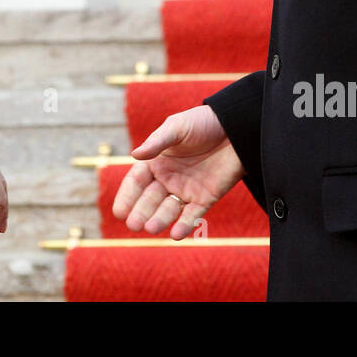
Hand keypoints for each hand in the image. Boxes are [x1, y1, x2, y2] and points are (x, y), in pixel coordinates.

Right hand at [112, 104, 244, 239]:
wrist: (236, 127)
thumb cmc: (203, 122)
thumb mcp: (177, 128)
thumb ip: (157, 142)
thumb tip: (134, 154)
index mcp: (157, 161)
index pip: (136, 182)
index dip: (127, 196)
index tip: (119, 212)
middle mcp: (168, 178)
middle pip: (150, 199)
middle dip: (141, 213)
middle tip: (133, 225)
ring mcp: (187, 189)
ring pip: (169, 210)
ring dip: (160, 220)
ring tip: (151, 228)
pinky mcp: (206, 197)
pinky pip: (193, 215)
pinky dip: (185, 225)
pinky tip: (176, 234)